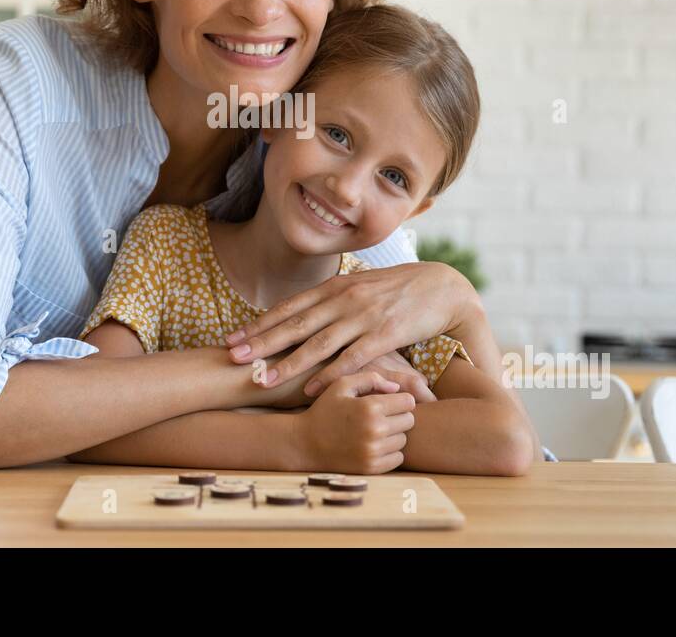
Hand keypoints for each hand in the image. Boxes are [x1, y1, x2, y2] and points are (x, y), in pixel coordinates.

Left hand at [224, 261, 480, 397]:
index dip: (259, 324)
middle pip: (295, 324)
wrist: (443, 287)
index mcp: (336, 287)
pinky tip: (310, 388)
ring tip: (262, 380)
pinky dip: (329, 374)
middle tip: (232, 357)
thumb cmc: (399, 289)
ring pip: (318, 343)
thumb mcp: (361, 286)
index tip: (233, 338)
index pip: (290, 308)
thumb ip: (333, 299)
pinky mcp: (385, 335)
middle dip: (261, 341)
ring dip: (287, 363)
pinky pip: (352, 358)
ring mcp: (364, 317)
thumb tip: (305, 312)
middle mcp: (344, 300)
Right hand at [293, 370, 415, 473]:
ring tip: (375, 431)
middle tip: (381, 417)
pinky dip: (390, 452)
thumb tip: (397, 389)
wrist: (304, 443)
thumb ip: (371, 379)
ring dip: (393, 435)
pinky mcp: (372, 468)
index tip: (387, 402)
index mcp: (370, 406)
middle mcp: (375, 430)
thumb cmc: (325, 410)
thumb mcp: (342, 385)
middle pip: (409, 421)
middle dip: (398, 416)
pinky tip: (374, 446)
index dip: (399, 400)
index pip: (409, 402)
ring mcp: (374, 451)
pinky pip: (397, 458)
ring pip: (403, 440)